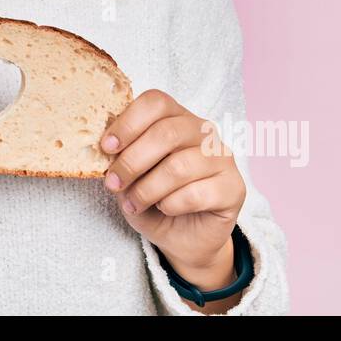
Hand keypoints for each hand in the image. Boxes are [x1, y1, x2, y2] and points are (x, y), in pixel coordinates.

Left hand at [100, 89, 244, 276]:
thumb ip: (122, 156)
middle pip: (166, 133)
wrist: (183, 238)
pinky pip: (196, 194)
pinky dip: (171, 204)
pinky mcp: (234, 188)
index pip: (156, 102)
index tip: (106, 147)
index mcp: (176, 117)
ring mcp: (222, 158)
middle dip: (132, 161)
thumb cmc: (154, 199)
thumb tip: (106, 147)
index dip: (128, 123)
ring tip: (133, 203)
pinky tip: (165, 208)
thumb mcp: (130, 175)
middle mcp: (203, 132)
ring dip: (147, 189)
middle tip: (113, 183)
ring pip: (179, 166)